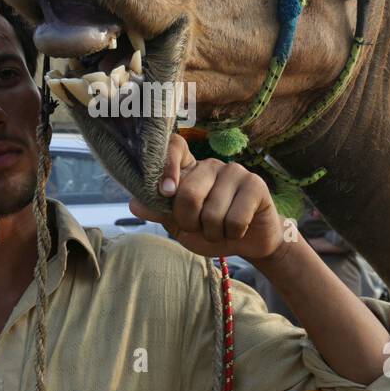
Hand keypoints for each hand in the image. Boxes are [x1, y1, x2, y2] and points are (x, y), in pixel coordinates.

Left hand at [128, 134, 284, 260]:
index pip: (174, 146)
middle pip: (188, 192)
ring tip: (221, 230)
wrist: (248, 243)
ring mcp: (235, 171)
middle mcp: (210, 165)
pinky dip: (232, 234)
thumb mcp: (181, 226)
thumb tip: (134, 203)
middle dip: (189, 222)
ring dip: (213, 233)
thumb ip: (160, 213)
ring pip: (212, 212)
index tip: (166, 192)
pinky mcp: (255, 184)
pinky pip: (235, 219)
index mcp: (189, 169)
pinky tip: (238, 229)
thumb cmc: (211, 231)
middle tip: (199, 227)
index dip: (167, 165)